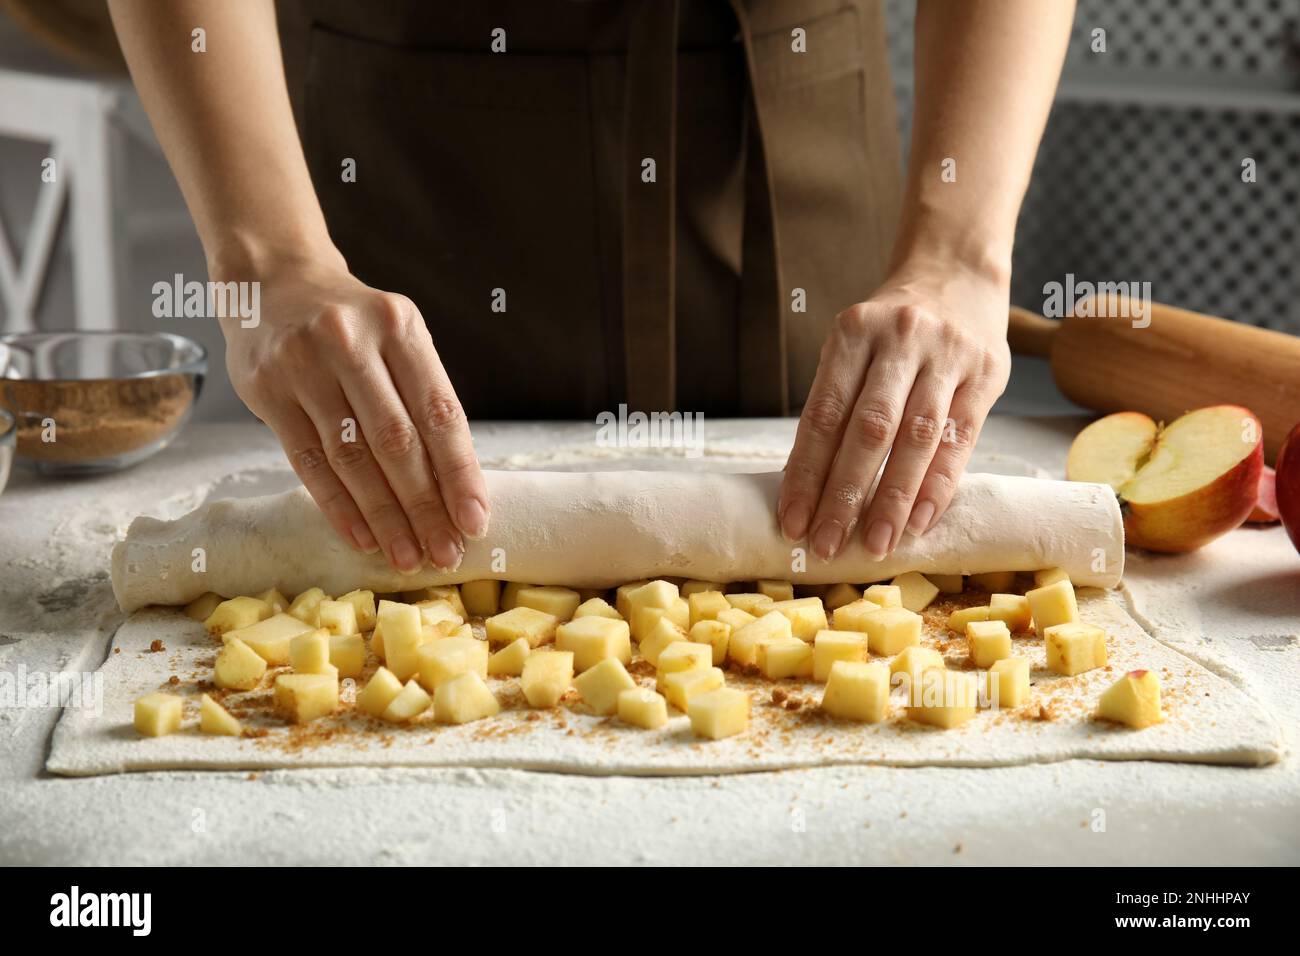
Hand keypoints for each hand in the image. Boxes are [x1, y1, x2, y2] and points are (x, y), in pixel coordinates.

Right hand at [218, 254, 488, 572]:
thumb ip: (423, 398)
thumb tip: (458, 487)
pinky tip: (362, 537)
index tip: (475, 521)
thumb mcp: (398, 336)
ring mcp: (303, 365)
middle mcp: (351, 341)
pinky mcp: (266, 390)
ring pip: (352, 459)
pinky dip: (339, 506)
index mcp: (399, 326)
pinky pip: (308, 462)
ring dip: (384, 517)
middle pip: (396, 443)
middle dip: (425, 506)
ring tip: (408, 556)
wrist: (273, 282)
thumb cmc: (353, 324)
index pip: (439, 412)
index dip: (459, 473)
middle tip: (445, 554)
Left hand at [778, 261, 1010, 559]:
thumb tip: (810, 488)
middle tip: (827, 545)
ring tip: (876, 544)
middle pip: (868, 430)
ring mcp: (947, 354)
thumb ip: (837, 404)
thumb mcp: (854, 347)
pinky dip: (937, 485)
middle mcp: (900, 339)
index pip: (823, 415)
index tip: (793, 521)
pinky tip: (919, 521)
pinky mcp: (987, 372)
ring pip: (916, 438)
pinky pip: (960, 438)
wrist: (956, 271)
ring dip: (893, 499)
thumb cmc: (891, 331)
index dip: (806, 473)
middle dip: (844, 495)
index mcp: (853, 332)